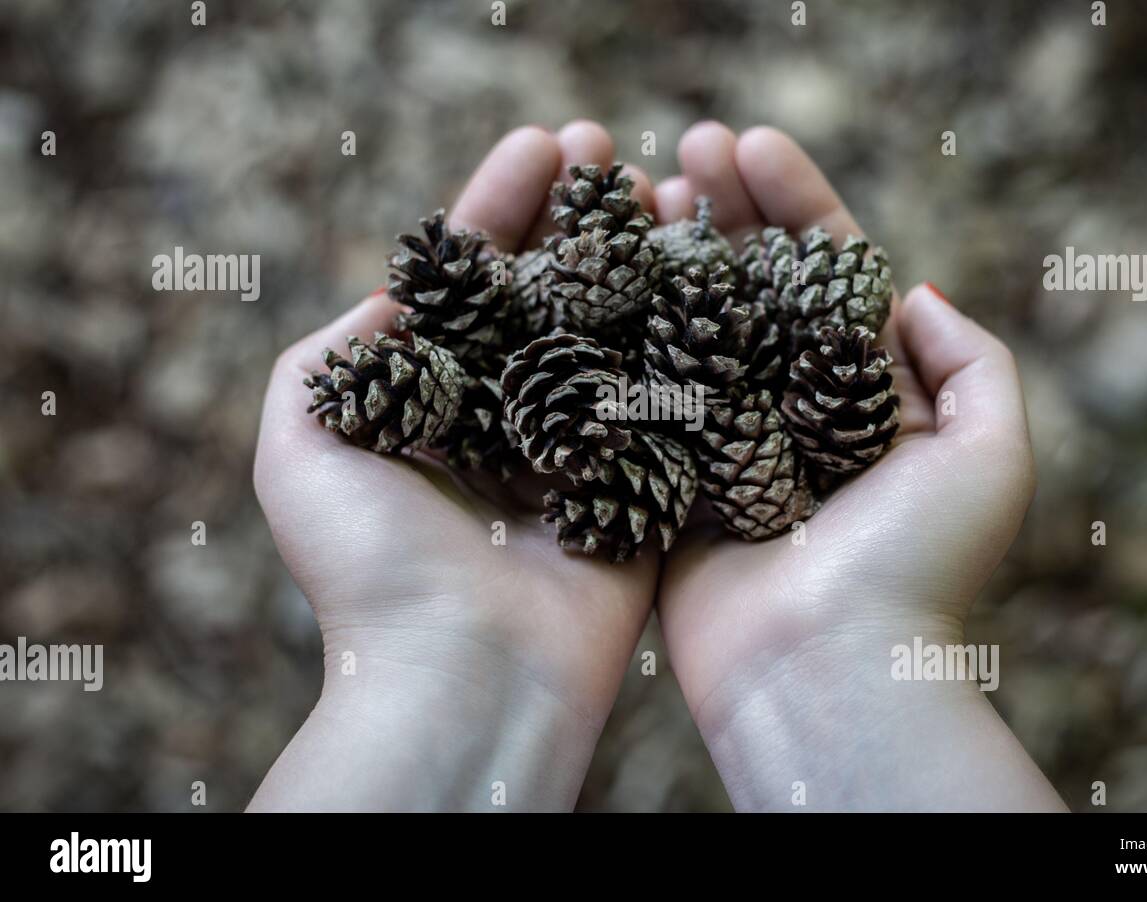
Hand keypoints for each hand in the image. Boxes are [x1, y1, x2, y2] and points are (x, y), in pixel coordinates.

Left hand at [250, 122, 659, 810]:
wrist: (463, 672)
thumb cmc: (372, 561)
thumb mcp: (302, 440)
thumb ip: (333, 355)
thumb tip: (394, 291)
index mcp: (437, 395)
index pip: (474, 276)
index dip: (505, 205)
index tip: (545, 144)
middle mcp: (512, 412)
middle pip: (555, 290)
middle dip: (582, 218)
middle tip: (614, 153)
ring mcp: (584, 445)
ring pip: (618, 329)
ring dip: (643, 257)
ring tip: (670, 191)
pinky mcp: (647, 484)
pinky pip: (673, 395)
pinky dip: (694, 335)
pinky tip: (716, 271)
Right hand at [655, 124, 1064, 810]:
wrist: (824, 673)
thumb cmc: (917, 567)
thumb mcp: (991, 456)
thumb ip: (973, 364)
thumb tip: (913, 294)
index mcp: (870, 395)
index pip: (831, 272)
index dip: (795, 202)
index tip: (753, 144)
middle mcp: (797, 409)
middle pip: (756, 284)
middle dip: (724, 210)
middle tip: (683, 148)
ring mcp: (728, 439)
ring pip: (694, 323)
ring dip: (668, 253)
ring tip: (636, 190)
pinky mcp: (670, 475)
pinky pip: (645, 387)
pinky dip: (624, 327)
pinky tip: (598, 270)